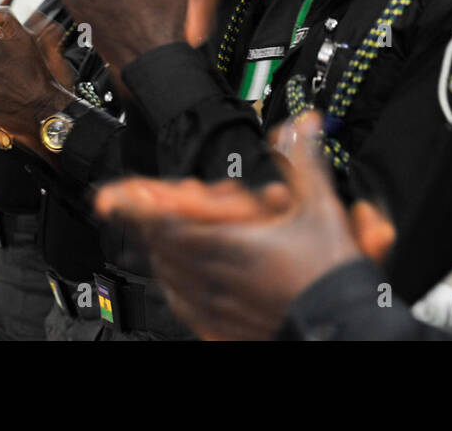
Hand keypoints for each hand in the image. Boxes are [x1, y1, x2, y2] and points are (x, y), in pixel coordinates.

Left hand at [93, 113, 365, 340]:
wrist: (342, 325)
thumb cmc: (327, 274)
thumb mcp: (319, 206)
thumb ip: (303, 159)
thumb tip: (303, 123)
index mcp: (225, 243)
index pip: (162, 218)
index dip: (132, 204)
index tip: (109, 196)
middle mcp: (211, 276)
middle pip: (161, 244)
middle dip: (159, 220)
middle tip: (167, 204)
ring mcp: (214, 306)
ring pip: (169, 275)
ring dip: (167, 252)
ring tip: (175, 237)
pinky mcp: (222, 328)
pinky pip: (184, 307)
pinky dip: (179, 287)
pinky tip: (185, 283)